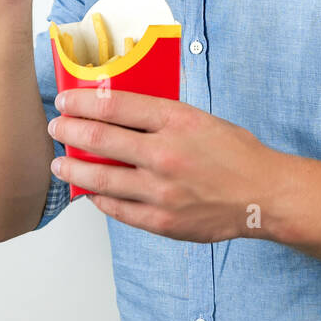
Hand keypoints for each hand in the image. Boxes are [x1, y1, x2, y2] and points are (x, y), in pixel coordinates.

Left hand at [48, 88, 283, 242]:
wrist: (263, 195)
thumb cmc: (236, 154)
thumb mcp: (200, 119)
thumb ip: (160, 117)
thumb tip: (117, 112)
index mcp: (176, 121)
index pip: (114, 105)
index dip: (82, 101)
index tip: (66, 99)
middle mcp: (164, 154)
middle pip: (99, 138)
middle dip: (69, 130)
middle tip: (56, 127)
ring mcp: (161, 191)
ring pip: (100, 178)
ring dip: (73, 168)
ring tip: (61, 162)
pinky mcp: (161, 221)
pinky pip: (117, 208)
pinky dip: (99, 198)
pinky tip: (91, 191)